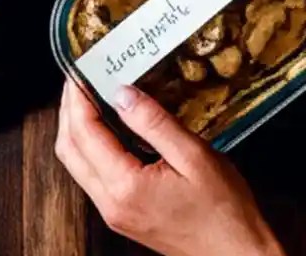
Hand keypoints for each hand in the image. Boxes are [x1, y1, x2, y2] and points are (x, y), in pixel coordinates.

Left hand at [55, 80, 282, 255]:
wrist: (237, 254)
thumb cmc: (224, 211)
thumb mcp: (195, 156)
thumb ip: (155, 123)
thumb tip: (122, 93)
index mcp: (125, 186)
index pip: (84, 132)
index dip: (77, 97)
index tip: (80, 69)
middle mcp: (110, 203)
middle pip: (69, 149)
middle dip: (69, 110)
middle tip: (78, 79)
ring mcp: (113, 212)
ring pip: (76, 163)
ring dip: (76, 129)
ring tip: (88, 97)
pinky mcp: (121, 216)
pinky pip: (91, 176)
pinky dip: (89, 148)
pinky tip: (105, 129)